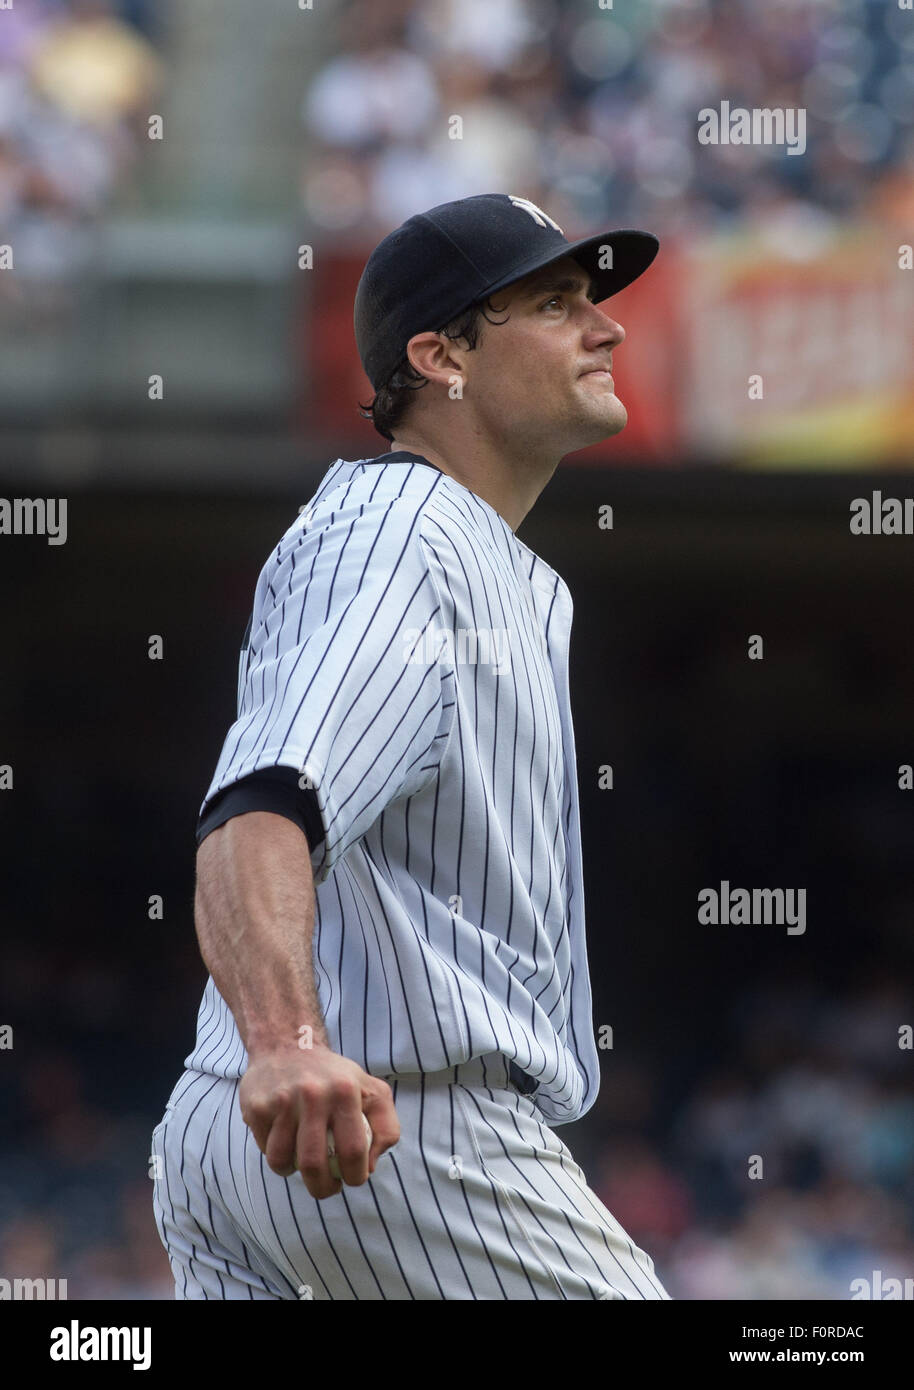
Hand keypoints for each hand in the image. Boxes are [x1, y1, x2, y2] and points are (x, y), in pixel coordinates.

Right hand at [239, 1046, 399, 1199]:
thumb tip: (369, 1166)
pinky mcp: (256, 1106)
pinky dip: (276, 1153)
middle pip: (313, 1164)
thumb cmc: (335, 1076)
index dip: (355, 1176)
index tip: (352, 1179)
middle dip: (322, 1188)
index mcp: (345, 1091)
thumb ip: (385, 1127)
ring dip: (294, 1172)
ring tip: (303, 1162)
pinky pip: (264, 1148)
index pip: (353, 1151)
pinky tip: (285, 1139)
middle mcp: (312, 1094)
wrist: (288, 1044)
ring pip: (282, 1161)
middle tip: (326, 1188)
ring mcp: (281, 1100)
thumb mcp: (372, 1090)